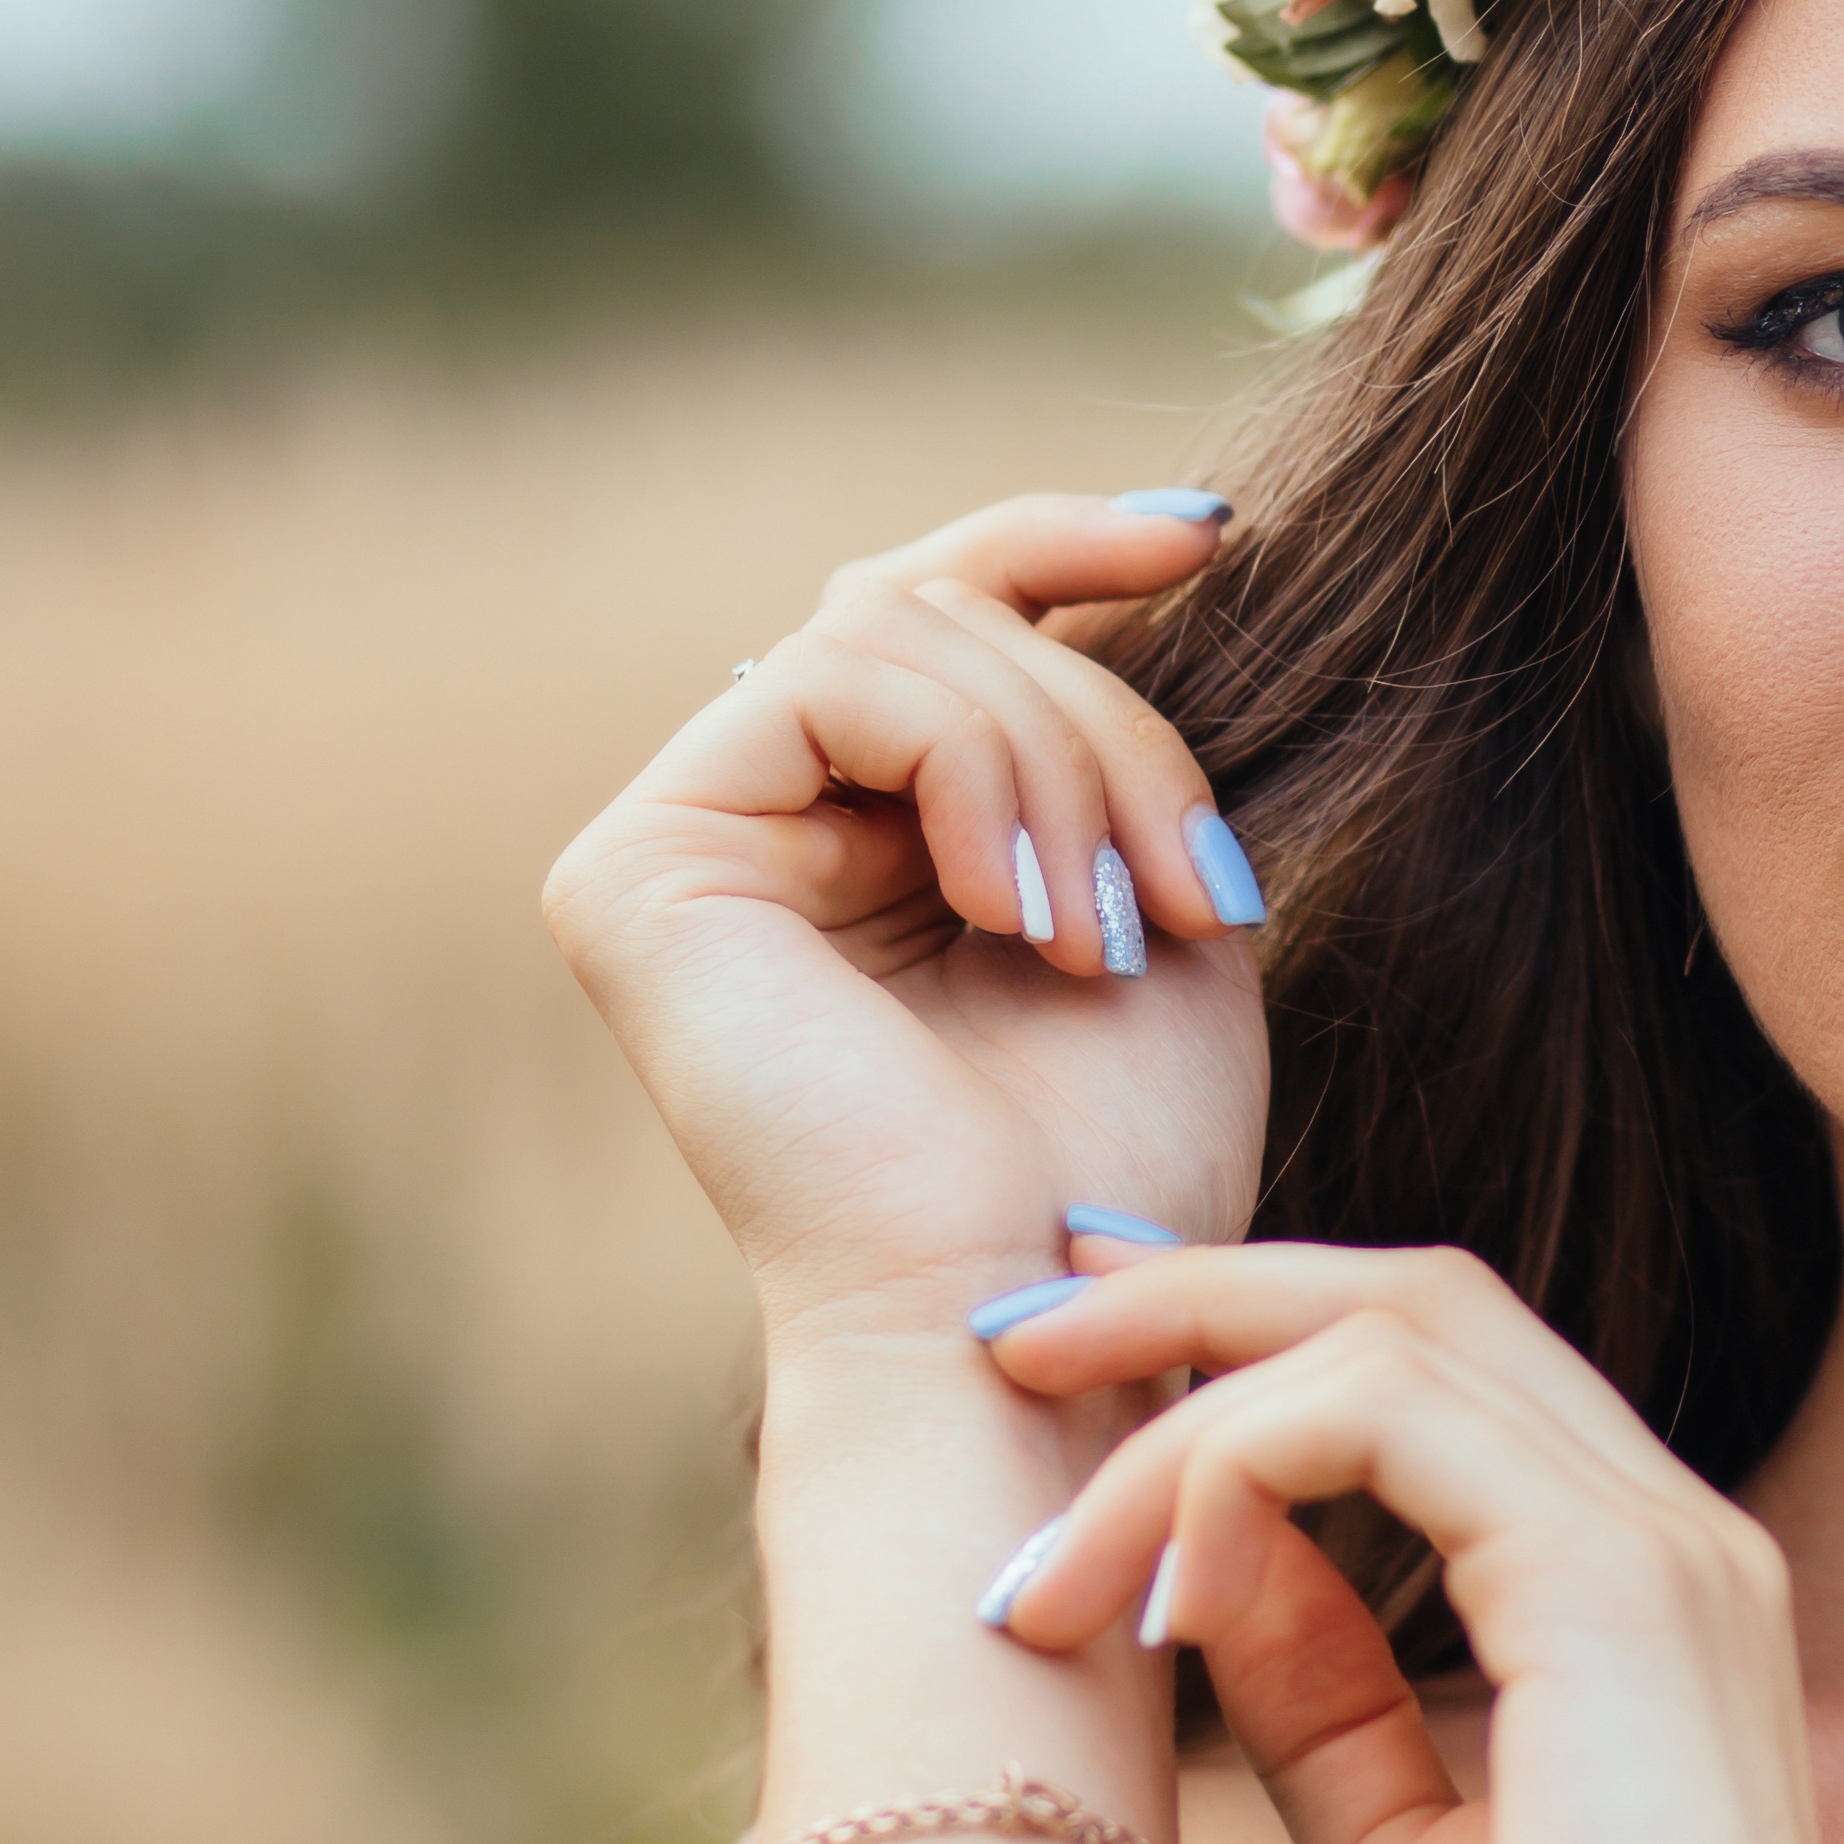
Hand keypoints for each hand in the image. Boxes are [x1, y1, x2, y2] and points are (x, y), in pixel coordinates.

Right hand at [543, 495, 1276, 1336]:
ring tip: (1114, 932)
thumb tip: (1160, 530)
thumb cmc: (1112, 1154)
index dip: (1062, 541)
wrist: (1031, 1313)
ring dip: (1059, 762)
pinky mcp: (634, 871)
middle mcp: (753, 825)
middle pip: (935, 609)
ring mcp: (678, 843)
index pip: (939, 608)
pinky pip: (826, 683)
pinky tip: (1017, 914)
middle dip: (1104, 722)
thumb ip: (1111, 730)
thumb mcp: (1149, 886)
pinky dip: (970, 771)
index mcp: (864, 831)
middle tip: (1194, 894)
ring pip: (895, 629)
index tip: (1208, 534)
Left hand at [974, 1240, 1843, 1843]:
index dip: (1251, 1330)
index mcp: (1634, 1591)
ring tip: (1041, 1549)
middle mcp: (1668, 1531)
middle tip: (1011, 1339)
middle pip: (1411, 1300)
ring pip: (1391, 1332)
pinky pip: (1388, 1417)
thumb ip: (1325, 1700)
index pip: (1438, 1370)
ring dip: (1180, 1398)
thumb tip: (1206, 1571)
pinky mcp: (1621, 1589)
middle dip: (1193, 1295)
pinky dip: (1238, 1462)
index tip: (1082, 1364)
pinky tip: (1149, 1596)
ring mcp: (1662, 1545)